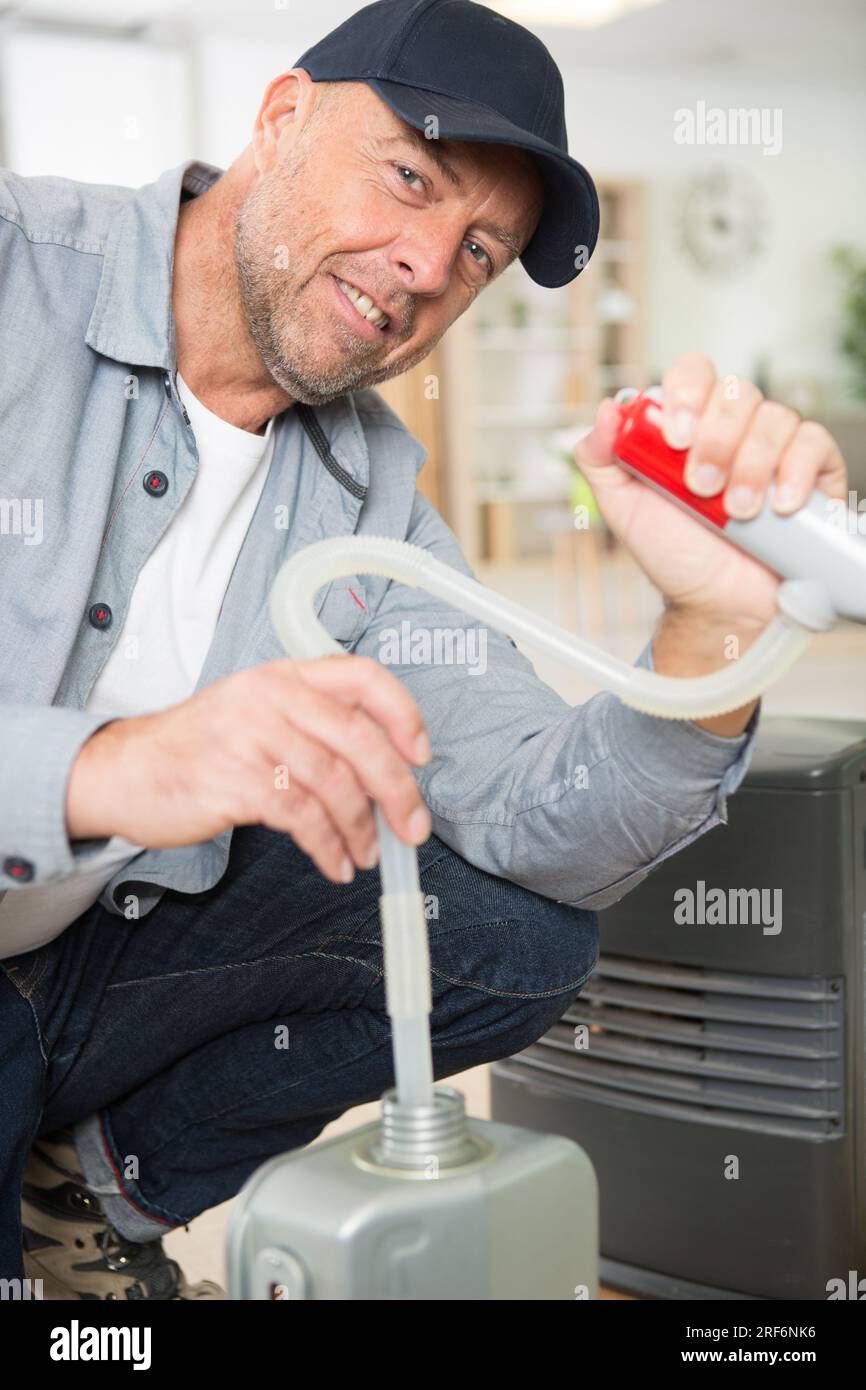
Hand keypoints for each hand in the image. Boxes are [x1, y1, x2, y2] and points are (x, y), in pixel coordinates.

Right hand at [65, 654, 433, 883]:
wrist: (124, 771)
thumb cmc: (198, 748)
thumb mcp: (255, 713)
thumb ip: (312, 727)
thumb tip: (383, 774)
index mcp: (284, 676)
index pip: (362, 677)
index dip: (403, 714)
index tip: (421, 754)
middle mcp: (270, 698)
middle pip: (358, 739)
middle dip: (396, 789)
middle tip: (413, 827)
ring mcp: (250, 737)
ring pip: (334, 784)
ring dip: (361, 828)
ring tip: (366, 852)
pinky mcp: (234, 780)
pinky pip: (303, 818)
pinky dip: (328, 847)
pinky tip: (335, 863)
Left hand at [575, 353, 848, 627]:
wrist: (716, 602)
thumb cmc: (675, 553)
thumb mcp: (623, 508)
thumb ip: (601, 458)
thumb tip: (608, 408)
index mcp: (690, 425)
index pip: (693, 374)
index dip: (686, 394)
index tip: (675, 438)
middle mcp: (734, 427)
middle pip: (736, 392)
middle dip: (715, 441)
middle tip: (701, 488)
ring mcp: (776, 446)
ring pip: (775, 418)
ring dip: (751, 465)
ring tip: (735, 512)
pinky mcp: (813, 469)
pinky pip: (814, 443)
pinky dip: (796, 471)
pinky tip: (779, 505)